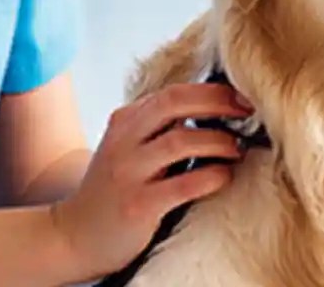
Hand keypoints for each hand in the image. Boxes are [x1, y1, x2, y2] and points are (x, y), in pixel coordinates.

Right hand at [48, 83, 250, 280]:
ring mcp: (128, 172)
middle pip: (174, 103)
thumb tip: (212, 112)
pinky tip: (224, 175)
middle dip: (217, 102)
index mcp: (124, 122)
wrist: (76, 234)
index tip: (240, 96)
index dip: (211, 90)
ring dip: (217, 141)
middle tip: (247, 110)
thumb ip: (156, 129)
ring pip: (180, 141)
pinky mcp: (138, 204)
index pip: (171, 92)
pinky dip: (211, 176)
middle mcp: (123, 141)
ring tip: (237, 148)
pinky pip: (183, 184)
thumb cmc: (112, 191)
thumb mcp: (127, 149)